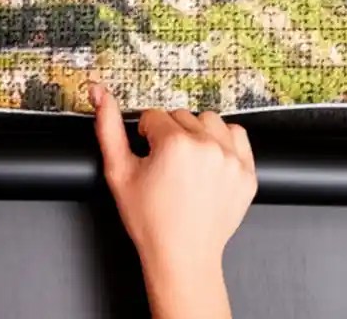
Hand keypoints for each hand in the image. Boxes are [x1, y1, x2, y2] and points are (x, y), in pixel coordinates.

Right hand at [90, 84, 255, 318]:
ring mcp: (232, 159)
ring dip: (196, 134)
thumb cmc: (149, 220)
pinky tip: (208, 162)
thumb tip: (99, 91)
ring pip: (209, 121)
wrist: (182, 255)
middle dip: (170, 135)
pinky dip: (222, 143)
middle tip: (165, 166)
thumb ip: (107, 125)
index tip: (148, 159)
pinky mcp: (248, 172)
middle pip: (181, 116)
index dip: (145, 137)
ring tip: (187, 162)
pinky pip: (237, 136)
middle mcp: (208, 146)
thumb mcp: (118, 171)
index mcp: (176, 143)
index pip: (154, 116)